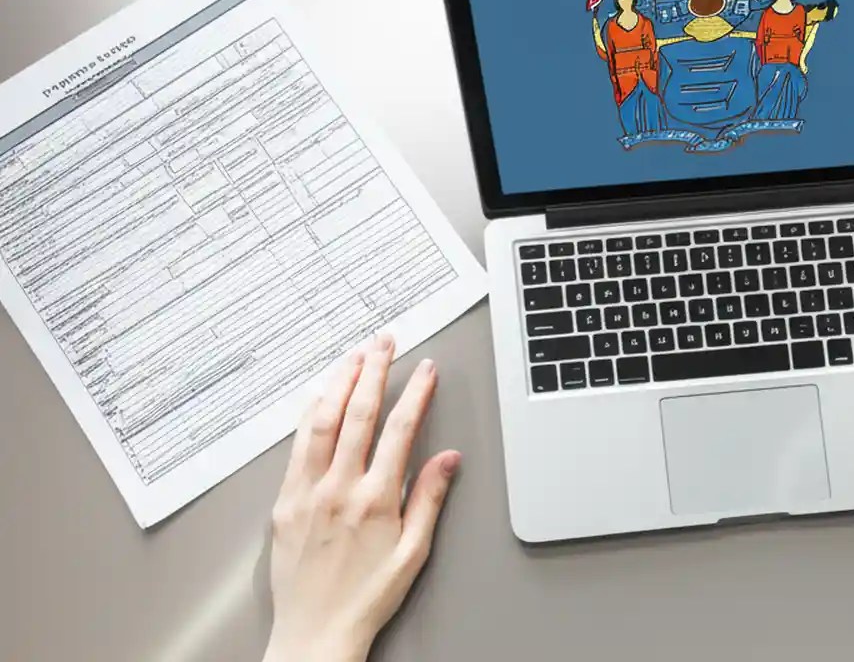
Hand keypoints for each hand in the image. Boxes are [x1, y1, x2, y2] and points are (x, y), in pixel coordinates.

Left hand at [264, 335, 460, 661]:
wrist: (316, 633)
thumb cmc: (366, 598)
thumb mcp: (414, 552)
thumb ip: (430, 498)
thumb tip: (447, 458)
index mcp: (375, 500)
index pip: (400, 429)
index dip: (415, 392)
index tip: (426, 370)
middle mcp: (338, 489)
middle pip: (357, 413)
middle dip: (374, 370)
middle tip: (385, 342)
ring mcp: (306, 492)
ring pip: (321, 421)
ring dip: (339, 382)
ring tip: (353, 356)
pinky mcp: (284, 501)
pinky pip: (297, 445)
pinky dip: (310, 414)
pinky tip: (318, 397)